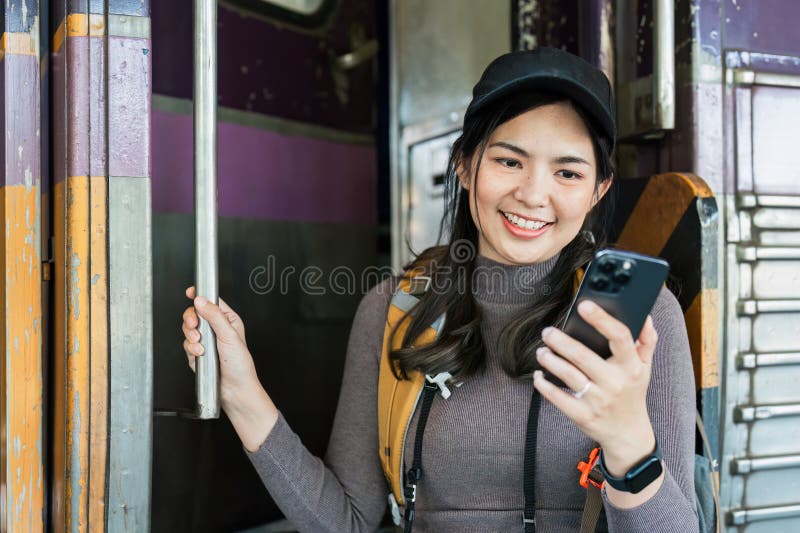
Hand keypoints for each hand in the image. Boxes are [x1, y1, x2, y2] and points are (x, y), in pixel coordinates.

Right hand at [182, 286, 256, 399]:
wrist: (235, 389)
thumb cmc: (241, 365)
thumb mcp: (229, 336)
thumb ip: (214, 316)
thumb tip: (201, 301)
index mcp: (228, 320)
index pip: (211, 302)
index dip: (200, 296)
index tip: (191, 292)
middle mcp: (217, 329)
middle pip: (195, 314)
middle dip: (191, 320)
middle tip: (194, 326)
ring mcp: (206, 341)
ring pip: (189, 330)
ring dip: (191, 336)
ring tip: (200, 344)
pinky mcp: (198, 353)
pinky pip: (187, 345)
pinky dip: (191, 349)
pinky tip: (200, 354)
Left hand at [532, 299, 657, 475]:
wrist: (628, 434)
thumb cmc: (632, 393)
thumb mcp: (645, 368)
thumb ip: (646, 341)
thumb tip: (645, 316)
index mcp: (631, 367)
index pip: (619, 337)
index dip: (601, 319)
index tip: (583, 305)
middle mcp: (615, 383)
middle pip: (582, 355)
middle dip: (560, 340)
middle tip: (547, 331)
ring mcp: (598, 400)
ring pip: (567, 374)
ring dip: (549, 359)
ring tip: (541, 350)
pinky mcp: (583, 415)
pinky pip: (558, 397)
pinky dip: (544, 384)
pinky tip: (539, 375)